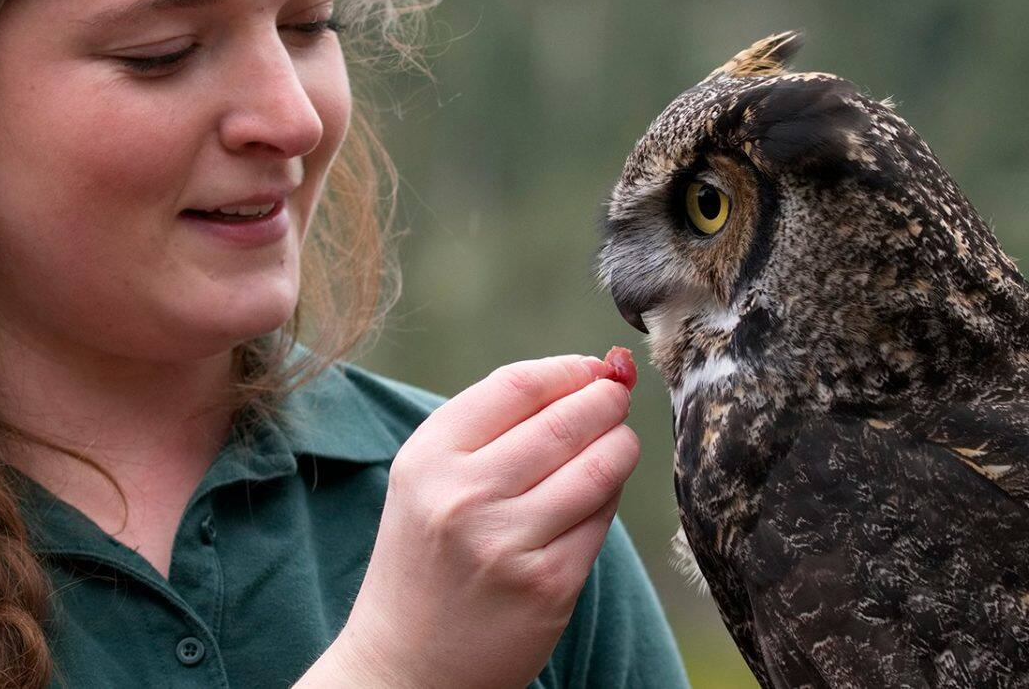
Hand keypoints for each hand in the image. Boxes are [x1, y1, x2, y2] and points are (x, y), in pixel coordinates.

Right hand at [301, 348, 643, 688]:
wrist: (406, 665)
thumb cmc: (427, 560)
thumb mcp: (428, 482)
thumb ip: (493, 429)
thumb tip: (589, 375)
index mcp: (427, 459)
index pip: (516, 386)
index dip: (568, 370)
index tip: (593, 369)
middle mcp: (463, 497)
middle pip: (565, 421)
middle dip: (607, 401)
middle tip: (618, 397)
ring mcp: (507, 544)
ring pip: (599, 468)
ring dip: (621, 445)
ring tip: (619, 442)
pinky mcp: (548, 586)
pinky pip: (602, 521)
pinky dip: (609, 499)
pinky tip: (597, 496)